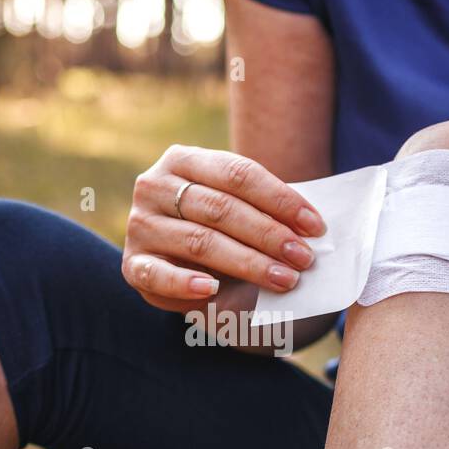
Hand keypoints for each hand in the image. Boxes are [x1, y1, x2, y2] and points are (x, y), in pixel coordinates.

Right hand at [122, 145, 324, 314]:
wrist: (175, 258)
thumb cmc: (217, 227)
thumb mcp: (236, 207)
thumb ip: (263, 210)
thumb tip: (312, 230)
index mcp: (183, 159)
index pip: (238, 174)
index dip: (280, 199)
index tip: (316, 227)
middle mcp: (154, 186)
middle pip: (220, 208)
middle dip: (269, 234)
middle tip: (303, 258)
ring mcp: (141, 225)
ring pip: (200, 242)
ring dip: (247, 262)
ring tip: (284, 279)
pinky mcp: (133, 263)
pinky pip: (159, 275)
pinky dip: (186, 283)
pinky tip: (213, 289)